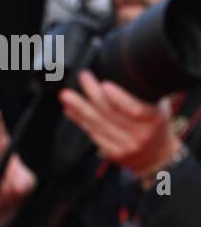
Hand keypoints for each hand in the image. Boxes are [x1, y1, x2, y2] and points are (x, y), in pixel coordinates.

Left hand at [59, 71, 182, 178]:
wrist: (157, 155)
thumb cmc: (156, 124)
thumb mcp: (160, 105)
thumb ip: (143, 93)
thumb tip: (119, 71)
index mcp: (154, 119)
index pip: (134, 108)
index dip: (118, 97)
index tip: (104, 84)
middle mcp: (140, 134)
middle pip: (111, 114)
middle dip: (93, 95)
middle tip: (83, 78)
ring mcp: (125, 146)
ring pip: (98, 125)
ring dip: (80, 108)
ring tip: (67, 96)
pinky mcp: (113, 153)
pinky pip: (93, 135)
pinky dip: (80, 121)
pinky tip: (70, 110)